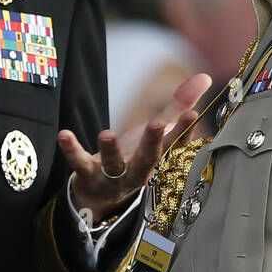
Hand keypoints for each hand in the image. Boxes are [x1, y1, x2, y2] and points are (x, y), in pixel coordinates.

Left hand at [58, 71, 211, 224]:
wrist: (101, 194)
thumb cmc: (133, 157)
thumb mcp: (156, 132)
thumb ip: (178, 105)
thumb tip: (206, 76)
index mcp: (156, 158)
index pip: (173, 144)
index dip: (183, 131)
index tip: (193, 115)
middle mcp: (137, 171)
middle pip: (148, 159)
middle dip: (154, 142)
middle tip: (158, 124)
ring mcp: (112, 178)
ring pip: (114, 165)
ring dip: (111, 150)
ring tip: (106, 133)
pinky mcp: (88, 177)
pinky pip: (79, 163)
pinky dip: (72, 149)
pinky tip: (64, 134)